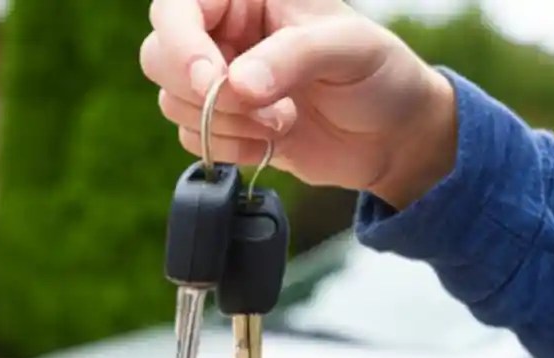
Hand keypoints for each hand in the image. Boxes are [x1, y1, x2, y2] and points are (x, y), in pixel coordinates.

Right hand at [141, 0, 458, 207]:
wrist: (393, 136)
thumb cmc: (380, 74)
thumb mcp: (348, 48)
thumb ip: (292, 57)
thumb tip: (238, 84)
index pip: (178, 6)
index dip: (183, 45)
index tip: (214, 82)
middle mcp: (226, 31)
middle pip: (160, 55)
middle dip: (205, 93)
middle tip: (262, 106)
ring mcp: (221, 78)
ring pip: (172, 101)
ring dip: (226, 124)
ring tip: (284, 121)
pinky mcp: (224, 122)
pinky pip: (192, 137)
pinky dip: (229, 147)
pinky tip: (272, 141)